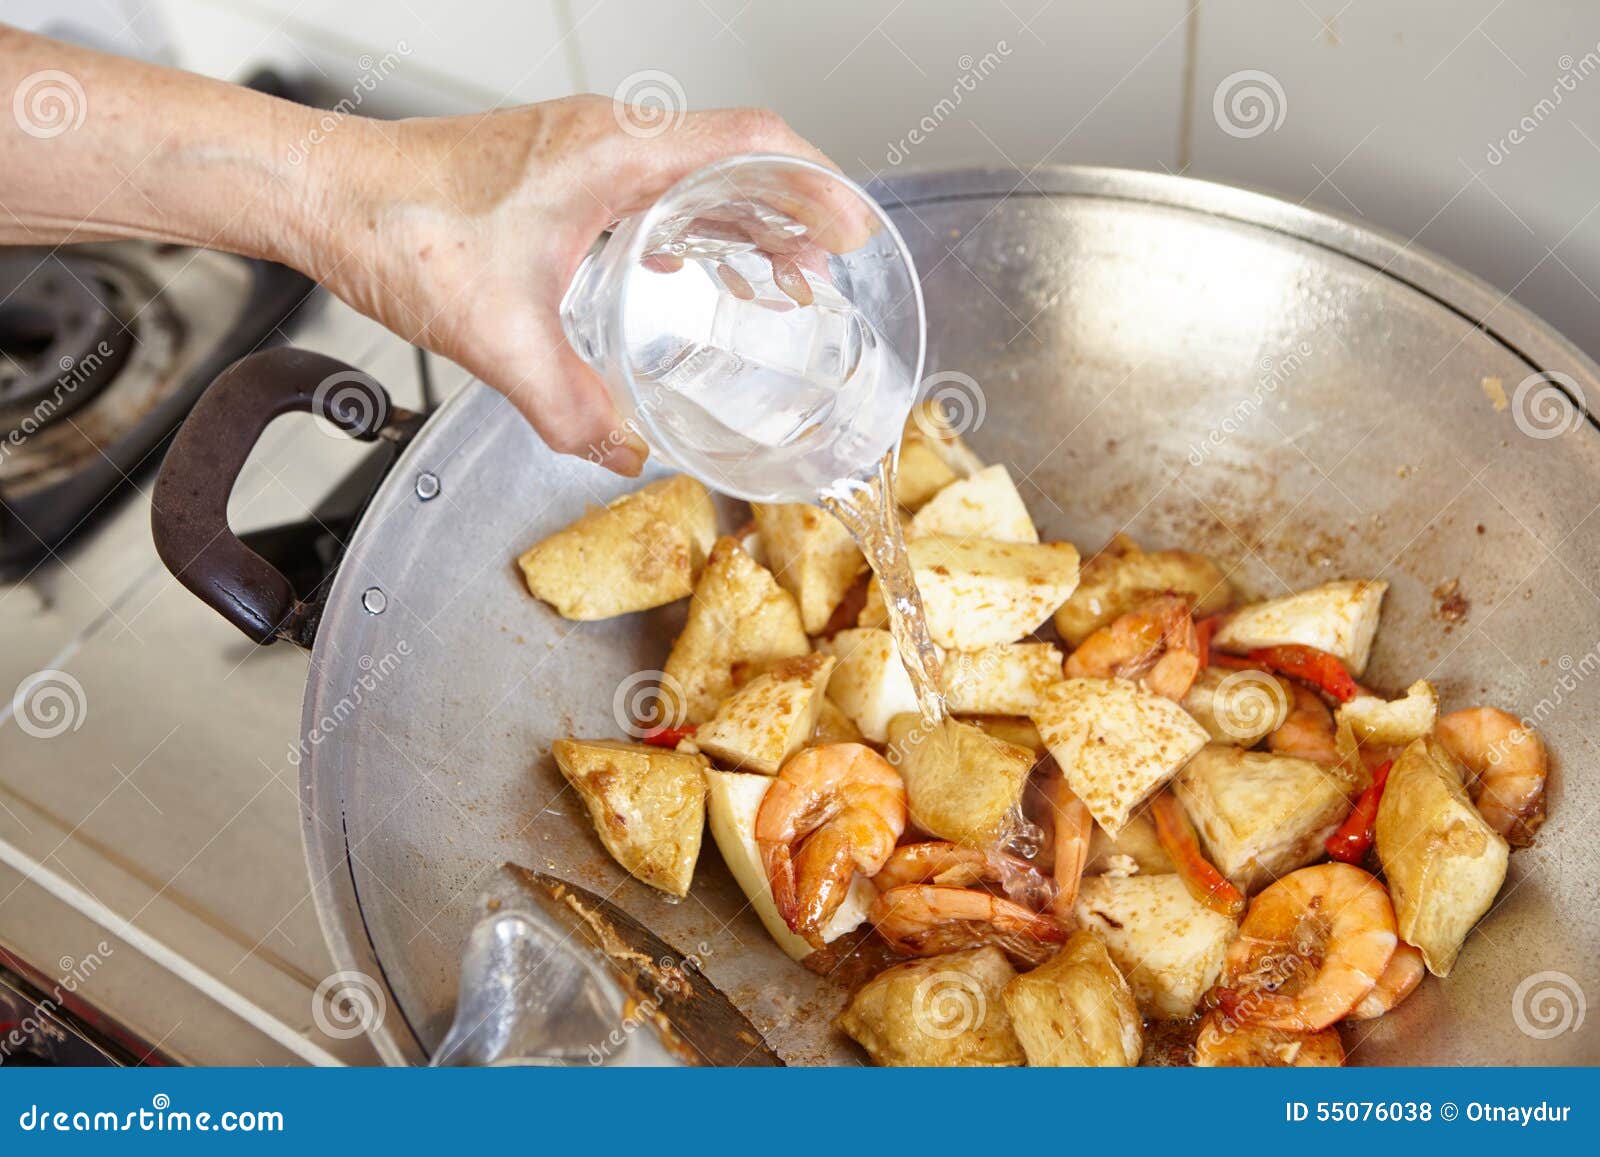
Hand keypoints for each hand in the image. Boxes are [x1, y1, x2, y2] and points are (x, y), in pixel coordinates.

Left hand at [303, 97, 859, 475]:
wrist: (325, 192)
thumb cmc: (397, 224)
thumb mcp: (497, 336)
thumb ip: (567, 405)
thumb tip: (619, 450)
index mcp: (613, 153)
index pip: (750, 142)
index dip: (815, 184)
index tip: (852, 226)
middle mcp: (606, 139)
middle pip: (736, 156)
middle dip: (792, 210)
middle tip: (831, 264)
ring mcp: (582, 151)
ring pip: (692, 171)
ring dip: (742, 218)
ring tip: (780, 274)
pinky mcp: (556, 171)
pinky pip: (648, 186)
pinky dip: (687, 223)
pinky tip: (684, 268)